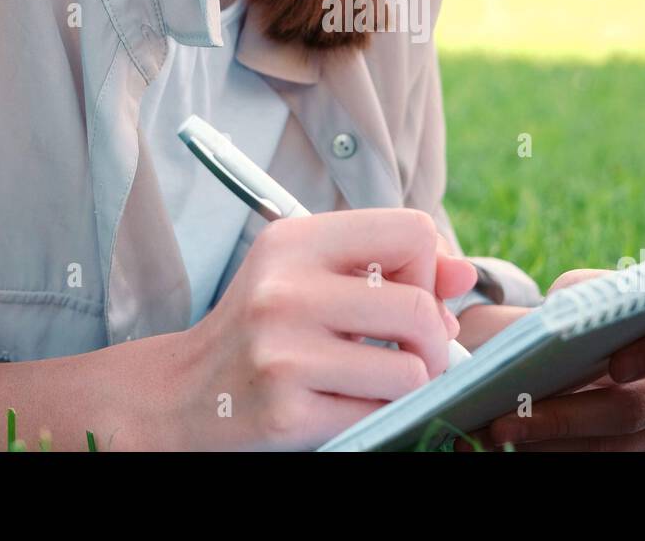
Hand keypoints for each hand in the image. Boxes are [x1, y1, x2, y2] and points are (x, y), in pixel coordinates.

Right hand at [161, 208, 477, 449]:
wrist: (180, 394)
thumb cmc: (261, 330)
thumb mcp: (310, 277)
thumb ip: (389, 267)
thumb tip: (464, 275)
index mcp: (295, 242)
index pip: (411, 231)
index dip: (426, 269)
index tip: (405, 296)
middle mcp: (285, 289)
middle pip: (419, 306)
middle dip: (432, 339)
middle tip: (411, 352)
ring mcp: (283, 351)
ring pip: (412, 368)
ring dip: (409, 383)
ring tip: (376, 380)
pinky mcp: (287, 410)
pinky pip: (381, 413)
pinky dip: (380, 413)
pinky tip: (348, 403)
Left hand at [455, 268, 644, 450]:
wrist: (600, 342)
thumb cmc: (598, 310)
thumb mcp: (591, 291)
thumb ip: (584, 298)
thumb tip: (553, 326)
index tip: (613, 365)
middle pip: (638, 408)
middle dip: (567, 415)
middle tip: (509, 417)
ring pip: (615, 446)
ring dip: (551, 441)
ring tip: (496, 431)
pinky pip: (604, 461)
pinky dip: (554, 451)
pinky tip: (512, 442)